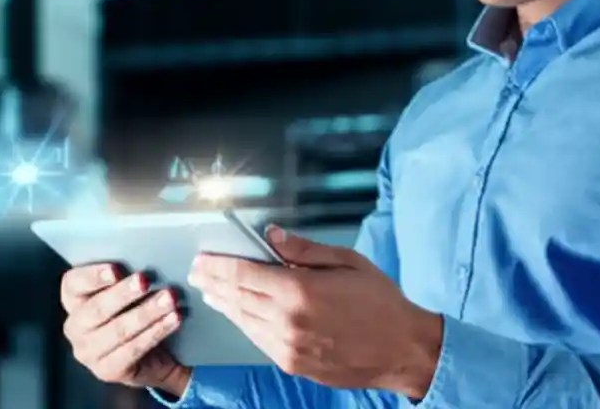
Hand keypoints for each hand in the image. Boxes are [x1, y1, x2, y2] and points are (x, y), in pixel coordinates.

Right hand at [61, 263, 192, 397]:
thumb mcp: (130, 292)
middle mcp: (75, 327)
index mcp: (75, 301)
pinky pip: (133, 349)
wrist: (154, 356)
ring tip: (169, 299)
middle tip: (146, 280)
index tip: (116, 268)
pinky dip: (156, 332)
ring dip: (146, 312)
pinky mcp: (108, 370)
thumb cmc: (137, 312)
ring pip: (118, 330)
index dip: (93, 276)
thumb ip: (129, 276)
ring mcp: (89, 352)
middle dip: (123, 293)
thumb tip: (147, 258)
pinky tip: (173, 319)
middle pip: (96, 308)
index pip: (73, 285)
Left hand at [188, 226, 442, 398]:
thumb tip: (271, 236)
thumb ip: (304, 250)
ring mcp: (289, 347)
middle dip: (214, 283)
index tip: (202, 258)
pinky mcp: (293, 363)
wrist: (402, 349)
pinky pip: (259, 340)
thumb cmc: (380, 302)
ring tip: (211, 291)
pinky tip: (239, 313)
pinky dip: (244, 323)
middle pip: (238, 298)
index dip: (219, 265)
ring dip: (224, 304)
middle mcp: (288, 321)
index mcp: (300, 291)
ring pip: (244, 321)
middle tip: (197, 272)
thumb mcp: (348, 262)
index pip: (245, 274)